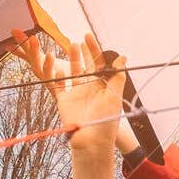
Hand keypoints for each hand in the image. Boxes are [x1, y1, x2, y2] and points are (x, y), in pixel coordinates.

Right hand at [12, 28, 138, 154]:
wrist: (92, 141)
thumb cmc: (106, 120)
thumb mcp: (114, 96)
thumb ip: (117, 76)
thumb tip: (123, 57)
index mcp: (102, 86)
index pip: (98, 63)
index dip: (94, 49)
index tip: (88, 36)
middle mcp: (89, 88)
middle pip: (84, 65)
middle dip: (82, 52)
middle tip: (79, 39)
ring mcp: (76, 94)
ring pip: (72, 72)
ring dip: (72, 59)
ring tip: (71, 45)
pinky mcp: (64, 101)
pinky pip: (57, 86)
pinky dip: (56, 76)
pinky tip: (57, 68)